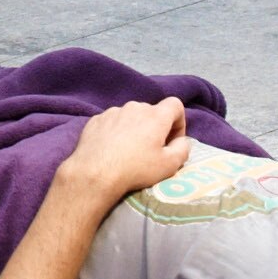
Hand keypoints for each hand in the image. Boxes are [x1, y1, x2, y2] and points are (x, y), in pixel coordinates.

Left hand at [56, 96, 191, 203]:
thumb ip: (183, 148)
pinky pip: (113, 122)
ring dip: (135, 129)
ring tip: (129, 152)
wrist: (94, 173)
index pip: (175, 105)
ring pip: (131, 116)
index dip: (179, 122)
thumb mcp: (169, 165)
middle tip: (151, 151)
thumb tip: (182, 140)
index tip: (172, 141)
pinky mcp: (96, 120)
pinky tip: (112, 150)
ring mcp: (113, 112)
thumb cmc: (136, 169)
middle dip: (155, 128)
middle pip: (152, 112)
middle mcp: (134, 107)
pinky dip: (116, 132)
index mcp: (155, 115)